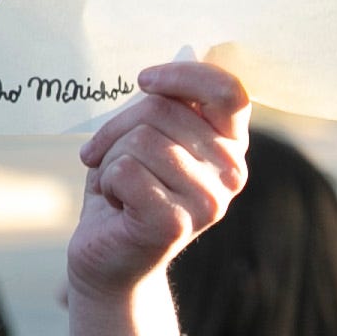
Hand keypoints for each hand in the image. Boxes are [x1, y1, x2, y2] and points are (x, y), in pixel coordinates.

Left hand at [70, 60, 252, 296]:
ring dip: (110, 160)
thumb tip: (156, 80)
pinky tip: (116, 205)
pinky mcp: (176, 223)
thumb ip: (164, 108)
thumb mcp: (147, 137)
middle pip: (162, 110)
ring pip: (140, 139)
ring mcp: (208, 201)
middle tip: (110, 160)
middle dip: (119, 129)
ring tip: (117, 188)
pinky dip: (105, 182)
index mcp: (230, 147)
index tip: (144, 81)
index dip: (183, 75)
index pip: (227, 92)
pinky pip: (125, 170)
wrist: (108, 260)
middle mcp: (231, 174)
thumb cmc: (125, 191)